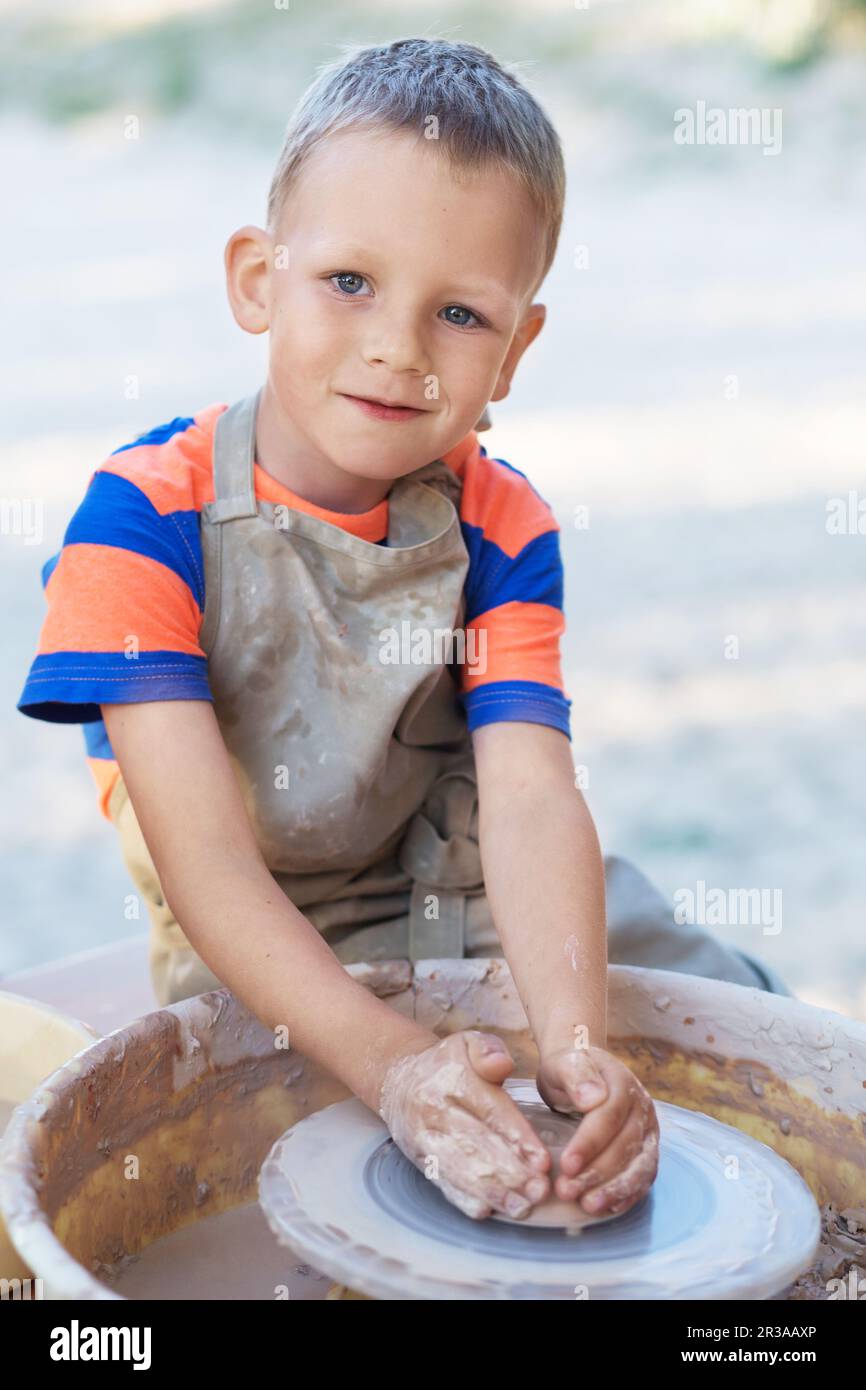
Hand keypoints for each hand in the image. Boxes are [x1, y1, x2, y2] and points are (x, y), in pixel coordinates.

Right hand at [378, 1030, 551, 1219]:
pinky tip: (488, 1211)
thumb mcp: (467, 1042)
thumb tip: (501, 1065)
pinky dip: (465, 1200)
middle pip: (477, 1146)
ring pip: (461, 1170)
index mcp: (452, 1080)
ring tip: (522, 1207)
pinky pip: (442, 1183)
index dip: (517, 1137)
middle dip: (511, 1173)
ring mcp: (426, 1140)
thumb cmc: (447, 1064)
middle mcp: (435, 1112)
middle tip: (540, 1190)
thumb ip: (488, 1050)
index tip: (542, 1160)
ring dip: (493, 1193)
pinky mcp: (421, 1161)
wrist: (400, 1082)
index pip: (490, 1111)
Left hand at [536, 1044, 658, 1216]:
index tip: (567, 1165)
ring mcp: (648, 1130)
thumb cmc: (568, 1069)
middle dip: (597, 1172)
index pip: (609, 1117)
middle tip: (567, 1191)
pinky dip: (629, 1194)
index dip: (589, 1143)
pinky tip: (608, 1208)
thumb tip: (594, 1098)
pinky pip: (644, 1176)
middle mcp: (642, 1107)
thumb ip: (575, 1075)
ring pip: (640, 1165)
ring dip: (615, 1189)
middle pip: (625, 1145)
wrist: (582, 1071)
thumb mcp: (563, 1064)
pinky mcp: (648, 1149)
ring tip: (588, 1206)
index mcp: (622, 1083)